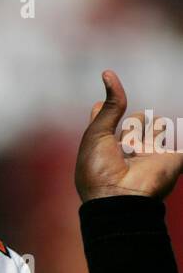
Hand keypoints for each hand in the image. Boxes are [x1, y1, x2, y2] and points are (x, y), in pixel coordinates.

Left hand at [74, 69, 182, 201]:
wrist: (118, 198)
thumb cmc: (99, 168)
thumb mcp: (97, 133)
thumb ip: (109, 105)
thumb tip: (108, 73)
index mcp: (107, 147)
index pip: (108, 123)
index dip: (106, 112)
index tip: (98, 104)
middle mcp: (129, 151)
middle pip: (134, 125)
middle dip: (133, 123)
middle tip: (129, 133)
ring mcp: (151, 156)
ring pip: (157, 130)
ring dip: (153, 130)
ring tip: (145, 137)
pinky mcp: (171, 162)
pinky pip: (181, 149)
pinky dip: (180, 145)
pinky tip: (169, 148)